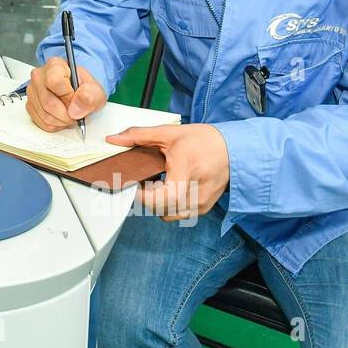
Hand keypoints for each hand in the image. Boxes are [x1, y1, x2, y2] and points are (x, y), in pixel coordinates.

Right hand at [26, 58, 105, 132]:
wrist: (78, 92)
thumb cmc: (84, 89)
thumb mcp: (96, 90)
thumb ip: (90, 96)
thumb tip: (75, 109)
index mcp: (55, 65)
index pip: (55, 82)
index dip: (67, 96)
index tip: (75, 99)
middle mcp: (39, 76)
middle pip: (48, 102)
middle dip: (66, 114)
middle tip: (75, 112)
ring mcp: (32, 91)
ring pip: (45, 114)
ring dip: (61, 121)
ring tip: (70, 114)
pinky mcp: (30, 105)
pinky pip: (41, 121)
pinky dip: (55, 124)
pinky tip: (61, 117)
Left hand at [105, 124, 229, 221]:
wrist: (234, 149)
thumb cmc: (204, 140)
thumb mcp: (169, 133)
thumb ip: (139, 136)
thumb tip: (113, 139)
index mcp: (186, 170)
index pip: (163, 198)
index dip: (144, 197)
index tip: (136, 185)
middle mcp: (196, 192)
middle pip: (161, 209)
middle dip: (147, 198)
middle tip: (143, 181)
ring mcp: (201, 203)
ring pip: (168, 215)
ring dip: (158, 203)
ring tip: (158, 184)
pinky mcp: (204, 208)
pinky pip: (178, 214)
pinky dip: (169, 205)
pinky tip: (170, 189)